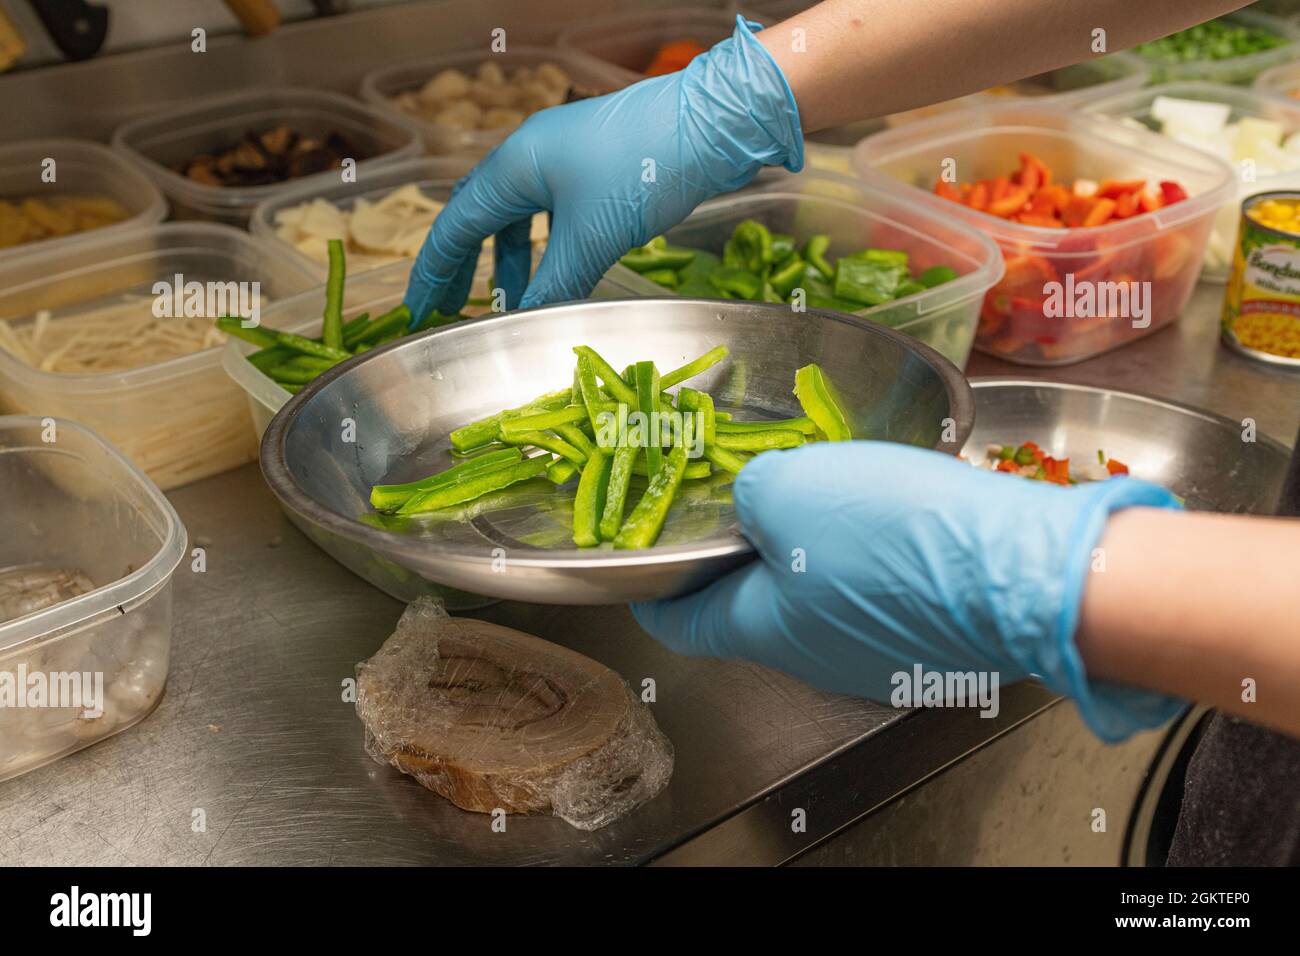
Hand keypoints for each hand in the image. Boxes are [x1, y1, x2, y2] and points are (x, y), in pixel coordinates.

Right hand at [403, 16, 803, 323]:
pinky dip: (544, 247)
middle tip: (448, 308)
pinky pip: (552, 213)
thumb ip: (553, 286)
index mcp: (514, 165)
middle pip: (480, 216)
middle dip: (463, 266)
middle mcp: (530, 156)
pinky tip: (555, 274)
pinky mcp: (596, 167)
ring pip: (520, 215)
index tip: (417, 309)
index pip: (457, 224)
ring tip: (506, 300)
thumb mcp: (592, 238)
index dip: (434, 273)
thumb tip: (524, 326)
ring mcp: (564, 158)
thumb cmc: (643, 170)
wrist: (713, 124)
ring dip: (508, 259)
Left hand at [632, 442, 1185, 741]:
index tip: (640, 569)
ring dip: (808, 550)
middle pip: (753, 607)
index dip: (652, 592)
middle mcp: (815, 657)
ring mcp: (876, 653)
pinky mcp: (930, 638)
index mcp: (763, 631)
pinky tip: (886, 513)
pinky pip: (875, 593)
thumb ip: (752, 492)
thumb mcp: (793, 488)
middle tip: (739, 499)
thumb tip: (754, 500)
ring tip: (820, 491)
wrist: (1023, 576)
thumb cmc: (890, 536)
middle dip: (739, 555)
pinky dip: (864, 556)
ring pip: (818, 597)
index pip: (682, 623)